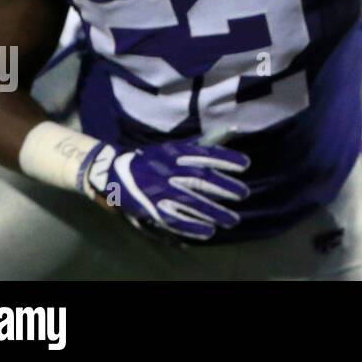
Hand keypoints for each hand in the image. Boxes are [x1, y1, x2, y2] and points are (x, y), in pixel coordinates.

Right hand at [80, 140, 250, 240]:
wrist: (115, 172)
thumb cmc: (154, 158)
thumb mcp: (176, 147)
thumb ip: (205, 142)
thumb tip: (233, 129)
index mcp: (176, 153)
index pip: (205, 155)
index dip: (226, 159)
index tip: (246, 165)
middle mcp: (169, 171)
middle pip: (201, 180)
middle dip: (224, 188)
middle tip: (244, 194)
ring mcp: (160, 191)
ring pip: (191, 203)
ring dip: (214, 212)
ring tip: (233, 220)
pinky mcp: (152, 209)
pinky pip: (174, 219)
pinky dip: (192, 227)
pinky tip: (208, 232)